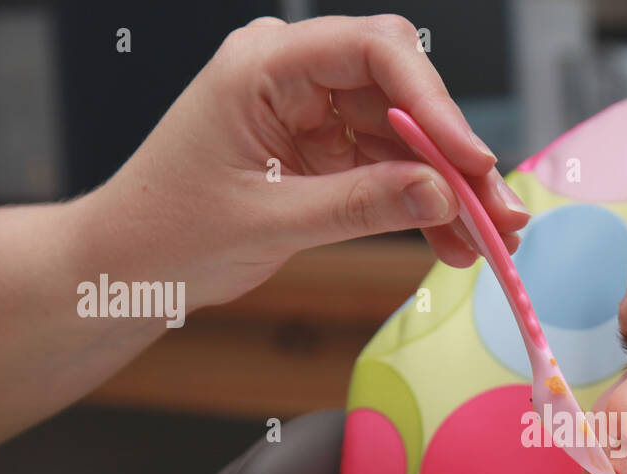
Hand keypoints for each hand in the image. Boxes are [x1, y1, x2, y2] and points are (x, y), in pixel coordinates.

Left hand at [79, 14, 530, 310]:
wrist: (127, 267)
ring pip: (407, 138)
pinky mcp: (323, 152)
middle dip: (455, 155)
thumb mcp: (269, 221)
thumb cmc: (166, 231)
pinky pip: (391, 171)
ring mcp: (312, 113)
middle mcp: (294, 76)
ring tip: (486, 240)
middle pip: (404, 94)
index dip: (434, 103)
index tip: (472, 160)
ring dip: (449, 190)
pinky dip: (423, 206)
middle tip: (499, 210)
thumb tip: (442, 196)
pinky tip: (453, 241)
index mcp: (264, 65)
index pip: (373, 53)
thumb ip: (359, 205)